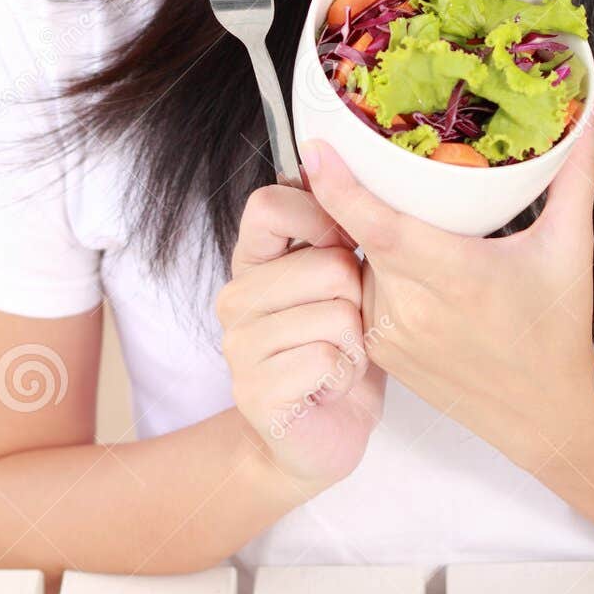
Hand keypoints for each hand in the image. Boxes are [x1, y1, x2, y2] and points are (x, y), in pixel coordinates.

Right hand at [216, 179, 385, 491]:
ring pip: (335, 313)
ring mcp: (238, 346)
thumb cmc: (338, 351)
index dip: (321, 216)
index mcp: (253, 262)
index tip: (344, 245)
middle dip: (358, 298)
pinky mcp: (254, 390)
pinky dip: (346, 375)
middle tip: (344, 326)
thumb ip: (335, 230)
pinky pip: (328, 357)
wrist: (320, 437)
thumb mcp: (342, 282)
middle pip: (326, 262)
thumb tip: (327, 156)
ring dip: (356, 343)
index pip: (269, 203)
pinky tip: (329, 387)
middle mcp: (235, 298)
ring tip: (338, 358)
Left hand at [297, 87, 593, 470]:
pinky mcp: (379, 351)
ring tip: (409, 218)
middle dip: (358, 196)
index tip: (316, 147)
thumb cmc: (558, 328)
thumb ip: (574, 169)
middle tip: (364, 154)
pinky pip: (362, 291)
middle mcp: (413, 309)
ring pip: (360, 261)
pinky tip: (410, 262)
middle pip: (363, 233)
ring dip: (372, 236)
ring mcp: (389, 334)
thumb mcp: (568, 244)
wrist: (545, 414)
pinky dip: (376, 269)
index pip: (380, 227)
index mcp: (456, 277)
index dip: (340, 188)